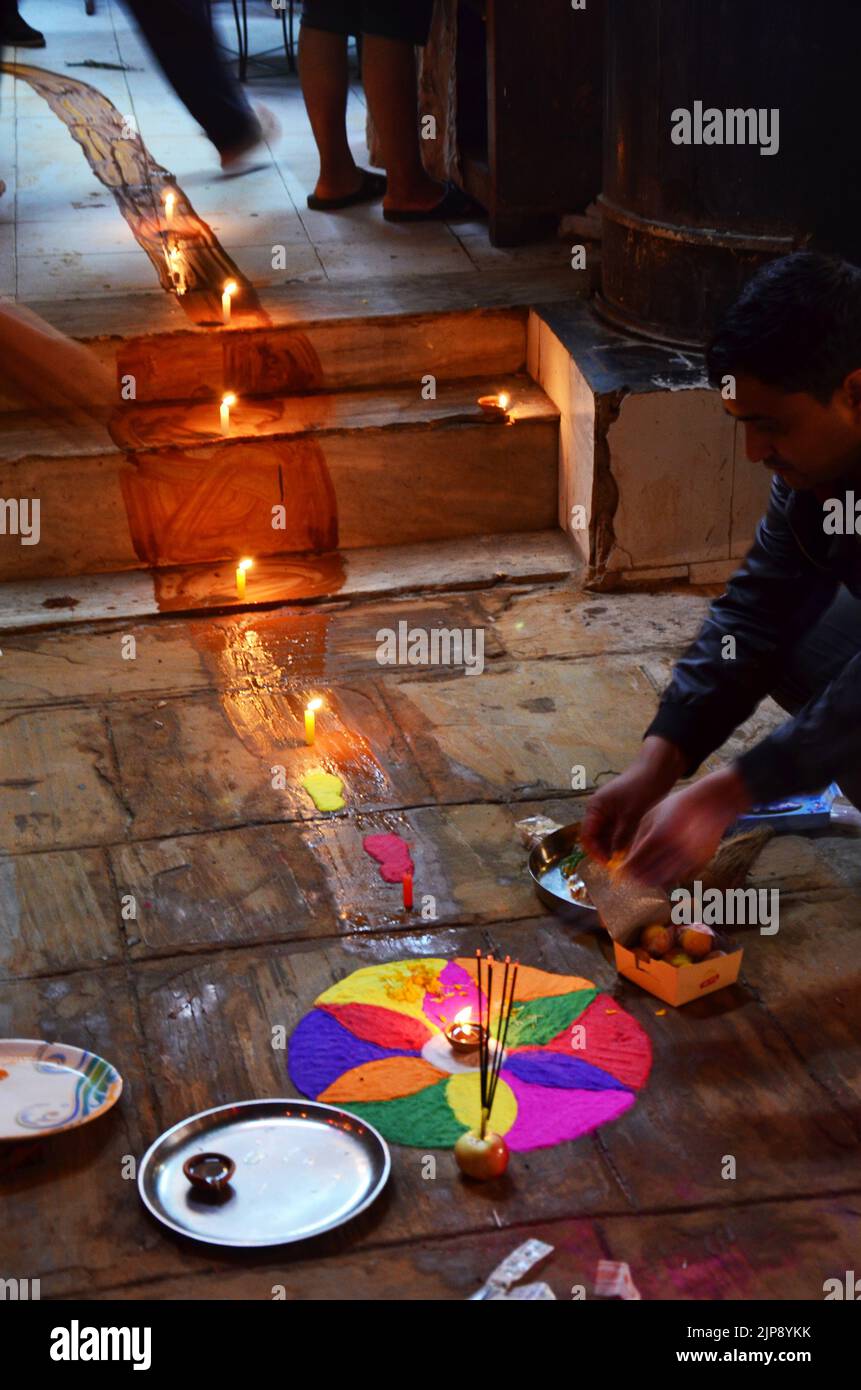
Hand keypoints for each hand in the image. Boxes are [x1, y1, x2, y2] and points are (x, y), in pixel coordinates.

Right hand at [581, 737, 685, 861]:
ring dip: (614, 849)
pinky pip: (618, 833)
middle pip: (596, 839)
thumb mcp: (631, 815)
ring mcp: (611, 813)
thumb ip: (621, 837)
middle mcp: (599, 811)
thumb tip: (616, 859)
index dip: (595, 853)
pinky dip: (623, 843)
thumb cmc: (641, 787)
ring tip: (626, 863)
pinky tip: (632, 852)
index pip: (587, 837)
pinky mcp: (622, 815)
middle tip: (619, 868)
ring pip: (608, 838)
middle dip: (605, 853)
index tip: (609, 865)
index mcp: (595, 808)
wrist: (657, 769)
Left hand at [624, 767, 751, 885]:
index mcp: (658, 837)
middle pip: (649, 878)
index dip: (626, 871)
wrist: (710, 803)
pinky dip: (671, 876)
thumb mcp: (651, 817)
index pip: (635, 864)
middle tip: (633, 875)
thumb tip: (628, 861)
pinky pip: (680, 878)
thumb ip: (638, 840)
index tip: (621, 872)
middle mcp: (674, 851)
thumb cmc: (676, 807)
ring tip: (648, 871)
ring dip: (654, 879)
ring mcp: (689, 860)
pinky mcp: (700, 864)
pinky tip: (667, 866)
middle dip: (638, 878)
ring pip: (665, 882)